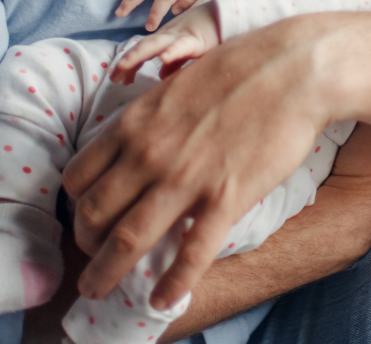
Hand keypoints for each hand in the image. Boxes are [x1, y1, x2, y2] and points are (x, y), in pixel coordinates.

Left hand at [62, 15, 337, 309]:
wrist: (294, 69)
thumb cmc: (240, 68)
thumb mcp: (175, 85)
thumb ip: (149, 118)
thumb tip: (134, 142)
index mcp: (133, 123)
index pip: (78, 177)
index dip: (75, 205)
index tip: (87, 218)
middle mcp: (148, 154)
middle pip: (92, 215)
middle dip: (84, 246)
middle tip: (90, 259)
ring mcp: (185, 179)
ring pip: (126, 241)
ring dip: (106, 274)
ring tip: (98, 292)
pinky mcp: (225, 198)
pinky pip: (190, 254)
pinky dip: (172, 285)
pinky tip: (164, 302)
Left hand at [110, 0, 220, 84]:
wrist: (228, 15)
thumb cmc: (208, 32)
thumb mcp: (187, 48)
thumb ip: (174, 61)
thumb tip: (161, 75)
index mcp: (165, 39)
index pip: (142, 51)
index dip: (128, 64)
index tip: (117, 79)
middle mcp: (169, 36)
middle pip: (143, 47)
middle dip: (127, 61)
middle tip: (113, 77)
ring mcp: (181, 36)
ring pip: (156, 45)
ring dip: (139, 54)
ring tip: (125, 64)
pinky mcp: (196, 40)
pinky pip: (183, 46)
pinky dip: (172, 51)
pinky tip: (162, 58)